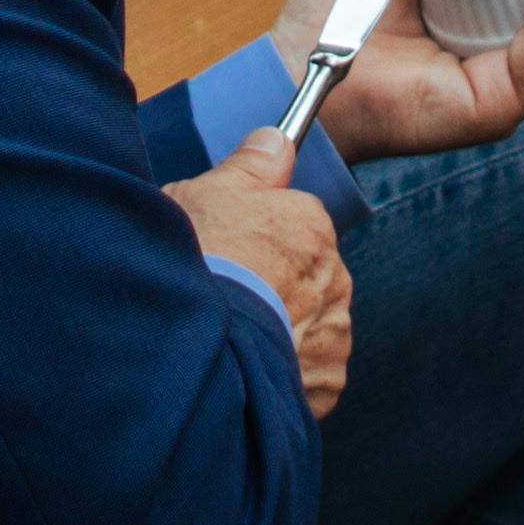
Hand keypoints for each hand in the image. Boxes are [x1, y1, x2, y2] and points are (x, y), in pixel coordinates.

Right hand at [163, 124, 349, 416]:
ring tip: (231, 341)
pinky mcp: (325, 385)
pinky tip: (244, 370)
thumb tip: (276, 139)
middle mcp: (334, 278)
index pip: (297, 227)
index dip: (260, 243)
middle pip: (307, 278)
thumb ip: (250, 167)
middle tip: (227, 300)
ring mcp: (333, 336)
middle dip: (276, 289)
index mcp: (312, 225)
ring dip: (281, 335)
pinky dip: (282, 375)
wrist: (188, 344)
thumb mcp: (206, 195)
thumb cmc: (194, 261)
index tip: (231, 256)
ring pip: (310, 329)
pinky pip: (308, 374)